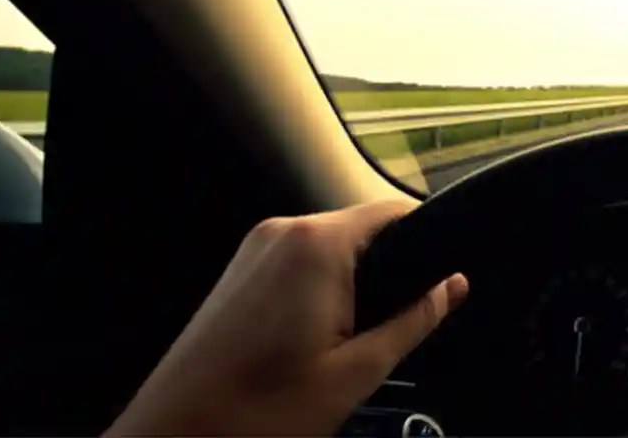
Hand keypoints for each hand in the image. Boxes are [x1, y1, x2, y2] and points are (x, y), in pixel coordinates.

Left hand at [106, 199, 467, 436]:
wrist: (173, 437)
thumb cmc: (259, 412)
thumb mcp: (357, 372)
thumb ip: (415, 321)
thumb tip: (454, 286)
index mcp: (316, 246)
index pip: (394, 212)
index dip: (427, 241)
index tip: (443, 278)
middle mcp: (282, 233)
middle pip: (363, 231)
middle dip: (388, 271)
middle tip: (393, 329)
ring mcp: (254, 251)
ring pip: (331, 250)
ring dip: (352, 286)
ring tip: (349, 343)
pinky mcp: (239, 273)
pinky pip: (299, 264)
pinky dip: (321, 292)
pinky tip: (316, 341)